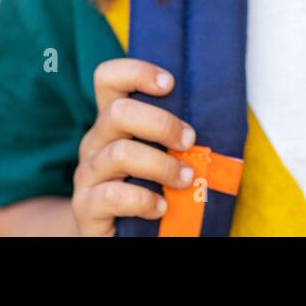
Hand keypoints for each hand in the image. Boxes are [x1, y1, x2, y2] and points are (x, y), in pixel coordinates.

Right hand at [71, 58, 197, 235]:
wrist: (117, 233)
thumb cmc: (149, 185)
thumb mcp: (160, 152)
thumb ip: (173, 133)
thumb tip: (219, 114)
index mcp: (113, 121)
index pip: (108, 78)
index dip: (136, 72)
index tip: (170, 83)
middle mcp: (95, 141)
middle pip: (118, 112)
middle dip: (162, 124)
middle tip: (190, 141)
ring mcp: (87, 174)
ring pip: (120, 154)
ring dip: (162, 165)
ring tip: (186, 178)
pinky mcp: (85, 207)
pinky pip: (112, 196)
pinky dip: (144, 200)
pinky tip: (161, 207)